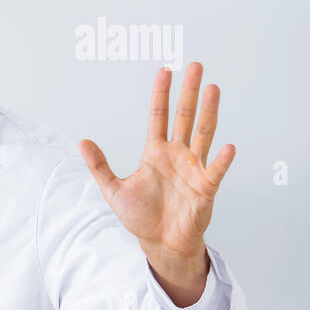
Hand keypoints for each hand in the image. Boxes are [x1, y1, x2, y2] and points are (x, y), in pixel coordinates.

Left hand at [78, 62, 235, 304]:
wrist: (160, 243)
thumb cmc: (141, 216)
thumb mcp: (113, 190)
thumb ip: (99, 165)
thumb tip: (81, 142)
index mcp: (156, 153)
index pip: (159, 116)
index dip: (161, 94)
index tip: (166, 70)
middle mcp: (177, 155)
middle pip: (184, 117)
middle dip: (189, 92)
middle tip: (196, 66)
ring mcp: (193, 169)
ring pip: (203, 134)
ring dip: (208, 112)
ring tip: (213, 88)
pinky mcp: (205, 188)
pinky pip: (214, 172)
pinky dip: (221, 160)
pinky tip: (228, 147)